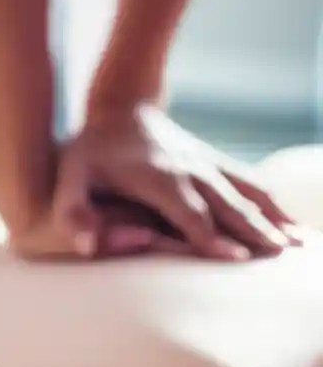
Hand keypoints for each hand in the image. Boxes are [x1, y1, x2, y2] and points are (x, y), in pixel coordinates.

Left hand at [32, 103, 299, 259]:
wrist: (118, 109)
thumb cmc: (89, 153)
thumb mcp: (70, 179)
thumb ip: (73, 211)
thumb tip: (84, 247)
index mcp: (158, 177)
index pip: (188, 211)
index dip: (209, 234)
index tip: (234, 257)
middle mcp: (190, 168)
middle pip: (227, 204)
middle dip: (253, 229)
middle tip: (279, 254)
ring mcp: (208, 163)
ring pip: (247, 191)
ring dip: (273, 216)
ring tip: (297, 244)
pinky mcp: (217, 162)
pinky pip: (252, 182)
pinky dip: (275, 202)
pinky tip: (294, 224)